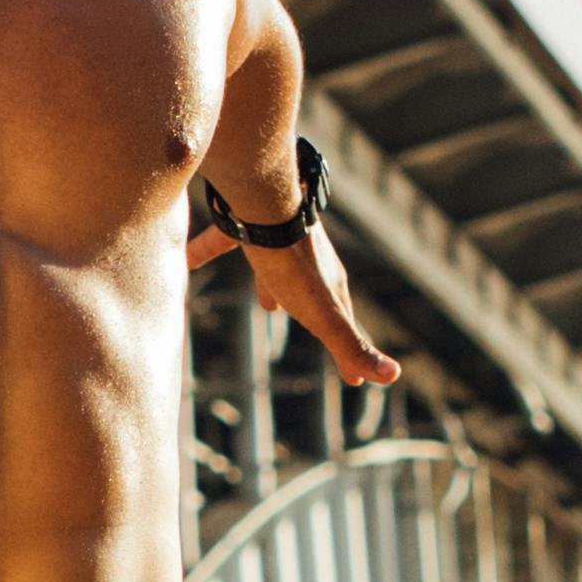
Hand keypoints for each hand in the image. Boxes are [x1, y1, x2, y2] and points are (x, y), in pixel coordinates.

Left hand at [185, 214, 401, 384]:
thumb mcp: (323, 315)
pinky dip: (209, 252)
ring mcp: (278, 241)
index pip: (344, 326)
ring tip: (268, 303)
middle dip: (316, 316)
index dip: (350, 354)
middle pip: (316, 297)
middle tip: (319, 333)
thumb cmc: (294, 264)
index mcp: (328, 286)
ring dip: (274, 287)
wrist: (267, 202)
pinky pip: (226, 242)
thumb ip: (351, 346)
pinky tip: (188, 261)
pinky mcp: (245, 224)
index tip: (354, 380)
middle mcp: (308, 262)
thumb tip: (393, 376)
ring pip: (278, 270)